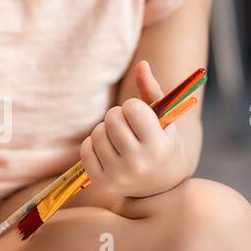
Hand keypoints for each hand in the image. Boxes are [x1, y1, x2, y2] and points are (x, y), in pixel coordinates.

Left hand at [79, 60, 189, 201]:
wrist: (160, 185)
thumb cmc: (162, 144)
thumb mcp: (165, 120)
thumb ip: (152, 91)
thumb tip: (141, 65)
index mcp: (158, 147)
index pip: (132, 109)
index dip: (134, 108)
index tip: (140, 116)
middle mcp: (138, 164)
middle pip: (112, 118)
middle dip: (118, 116)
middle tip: (128, 126)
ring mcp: (118, 176)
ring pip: (97, 133)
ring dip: (105, 130)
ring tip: (119, 138)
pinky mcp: (102, 184)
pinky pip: (85, 150)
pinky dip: (93, 144)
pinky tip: (108, 150)